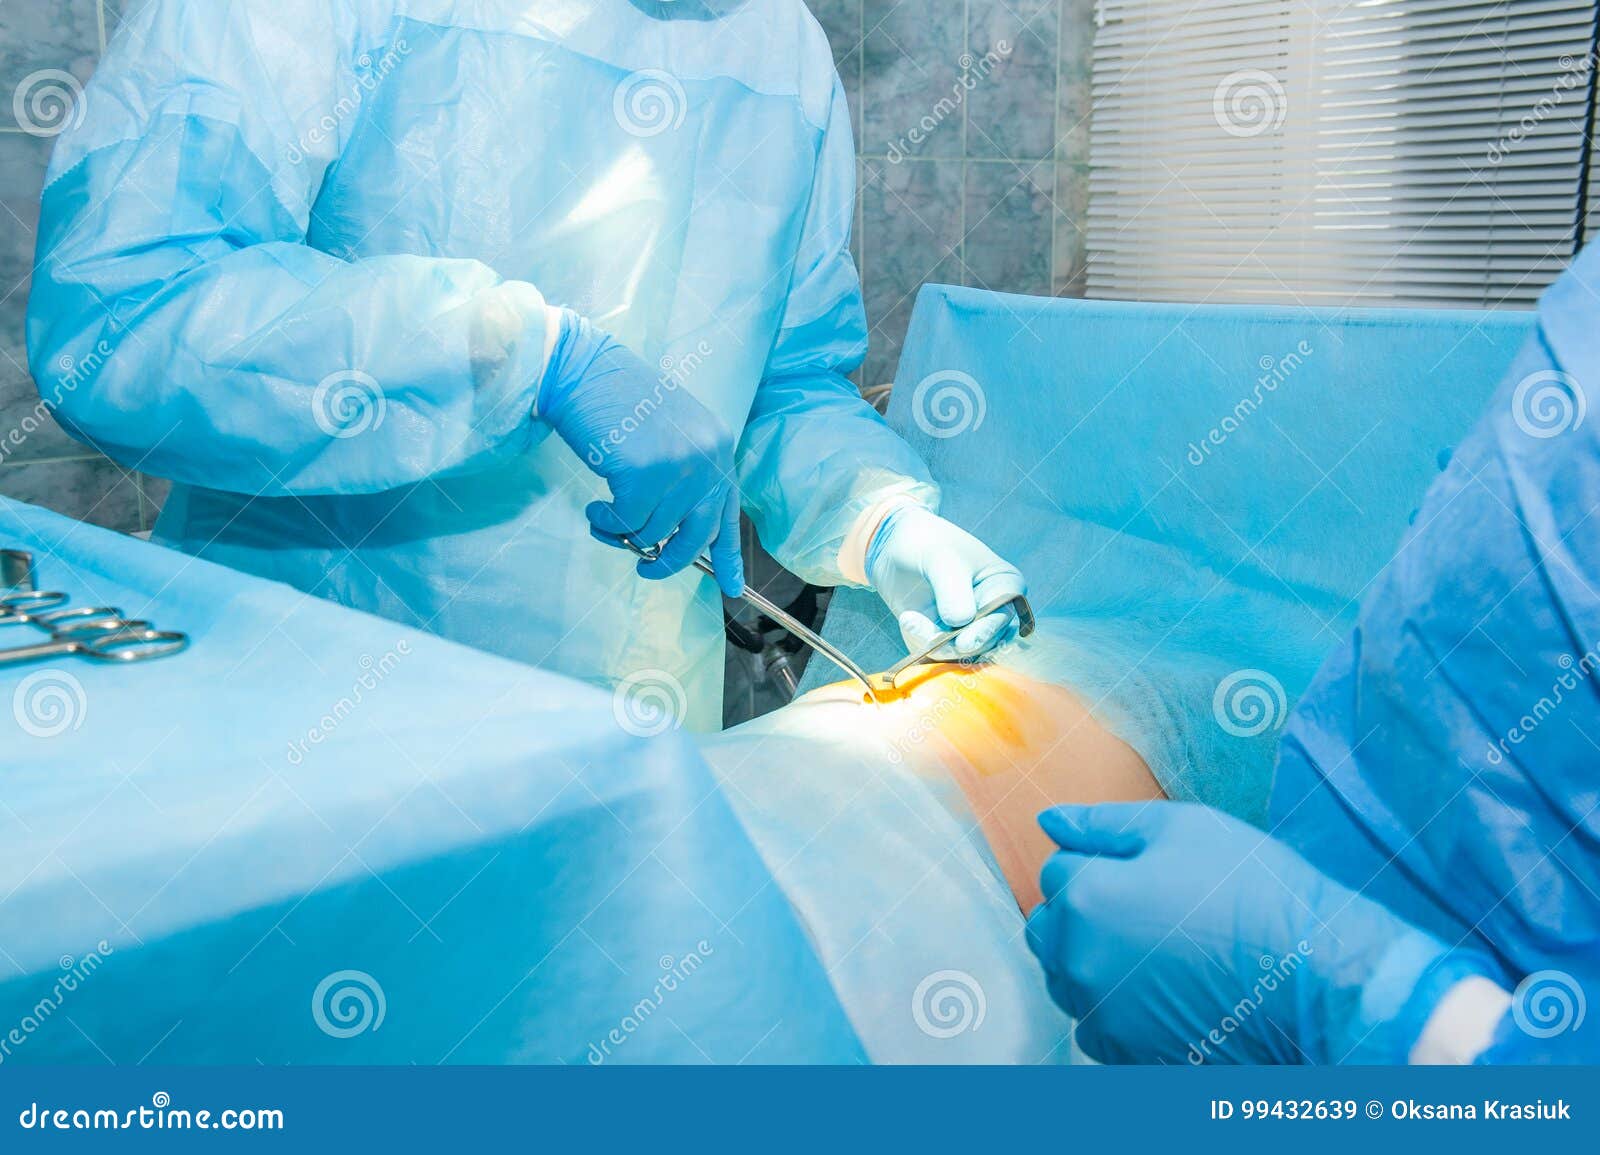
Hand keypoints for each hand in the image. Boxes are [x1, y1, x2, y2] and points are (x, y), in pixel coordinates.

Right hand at [539, 310, 742, 596]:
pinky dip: (606, 522)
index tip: (731, 588)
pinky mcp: (646, 474)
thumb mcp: (668, 437)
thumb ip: (681, 477)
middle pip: (697, 537)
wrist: (584, 370)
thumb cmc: (617, 402)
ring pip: (654, 533)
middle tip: (645, 568)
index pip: (727, 514)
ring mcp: (680, 467)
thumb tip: (673, 535)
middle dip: (669, 562)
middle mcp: (708, 458)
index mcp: (718, 448)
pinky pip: (627, 524)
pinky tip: (595, 505)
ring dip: (623, 532)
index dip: (728, 556)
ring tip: (603, 512)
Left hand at [864, 506, 1024, 658]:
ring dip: (934, 642)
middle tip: (932, 637)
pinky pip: (938, 655)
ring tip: (909, 619)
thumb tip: (960, 623)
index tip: (963, 641)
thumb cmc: (925, 544)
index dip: (985, 630)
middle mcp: (994, 611)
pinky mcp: (946, 640)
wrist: (893, 547)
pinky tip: (907, 620)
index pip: (1004, 615)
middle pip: (986, 641)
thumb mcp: (941, 558)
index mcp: (1005, 586)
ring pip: (960, 653)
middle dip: (957, 642)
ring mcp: (970, 628)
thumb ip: (953, 589)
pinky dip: (922, 643)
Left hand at [1025, 802, 1489, 1064]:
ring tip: (1157, 951)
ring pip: (1068, 980)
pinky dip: (1116, 1009)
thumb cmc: (1254, 893)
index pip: (1056, 871)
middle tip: (1144, 909)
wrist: (1317, 978)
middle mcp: (1078, 962)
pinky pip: (1097, 1026)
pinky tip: (1164, 993)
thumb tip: (1051, 821)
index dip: (1097, 863)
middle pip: (1048, 929)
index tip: (1143, 872)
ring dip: (1092, 962)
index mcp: (1084, 899)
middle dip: (1079, 912)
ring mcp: (1102, 1015)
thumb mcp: (1181, 829)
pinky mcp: (1128, 1056)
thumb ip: (1103, 825)